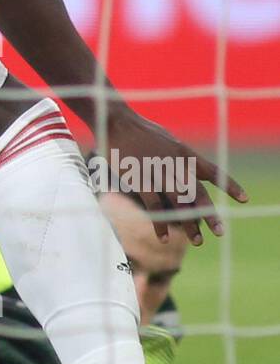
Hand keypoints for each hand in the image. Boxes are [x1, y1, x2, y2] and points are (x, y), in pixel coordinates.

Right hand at [99, 105, 246, 245]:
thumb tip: (190, 171)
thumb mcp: (167, 140)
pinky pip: (154, 206)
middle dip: (209, 214)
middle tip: (220, 232)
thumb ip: (180, 156)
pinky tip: (164, 237)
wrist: (118, 122)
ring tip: (197, 241)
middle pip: (197, 192)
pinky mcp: (141, 179)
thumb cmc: (141, 130)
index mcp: (184, 153)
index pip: (212, 171)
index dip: (229, 185)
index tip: (245, 199)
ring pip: (179, 202)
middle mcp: (175, 163)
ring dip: (188, 223)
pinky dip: (160, 223)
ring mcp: (158, 171)